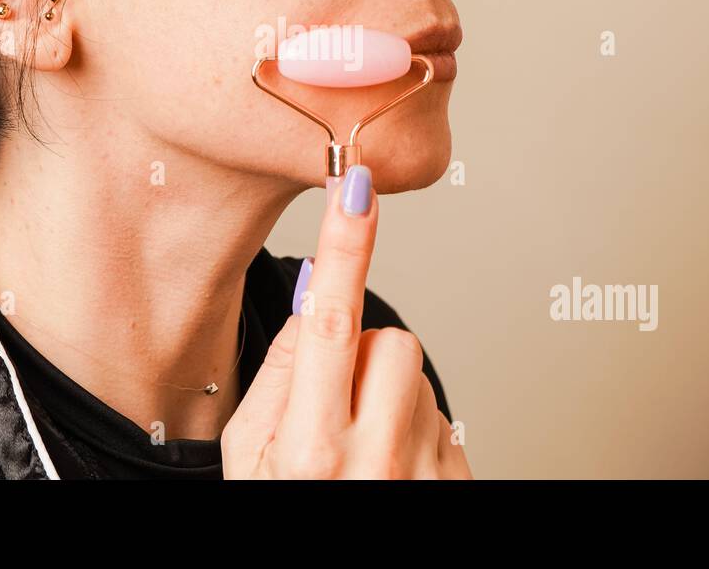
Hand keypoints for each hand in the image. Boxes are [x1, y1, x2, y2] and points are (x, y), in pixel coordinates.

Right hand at [222, 164, 471, 478]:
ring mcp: (425, 477)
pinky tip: (391, 476)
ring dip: (390, 399)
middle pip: (389, 341)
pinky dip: (416, 435)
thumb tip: (314, 299)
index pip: (330, 324)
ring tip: (362, 456)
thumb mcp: (247, 463)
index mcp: (306, 453)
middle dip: (362, 358)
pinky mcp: (461, 484)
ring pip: (418, 377)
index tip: (358, 186)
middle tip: (334, 413)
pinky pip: (444, 419)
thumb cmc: (284, 521)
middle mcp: (373, 465)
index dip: (344, 247)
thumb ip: (278, 377)